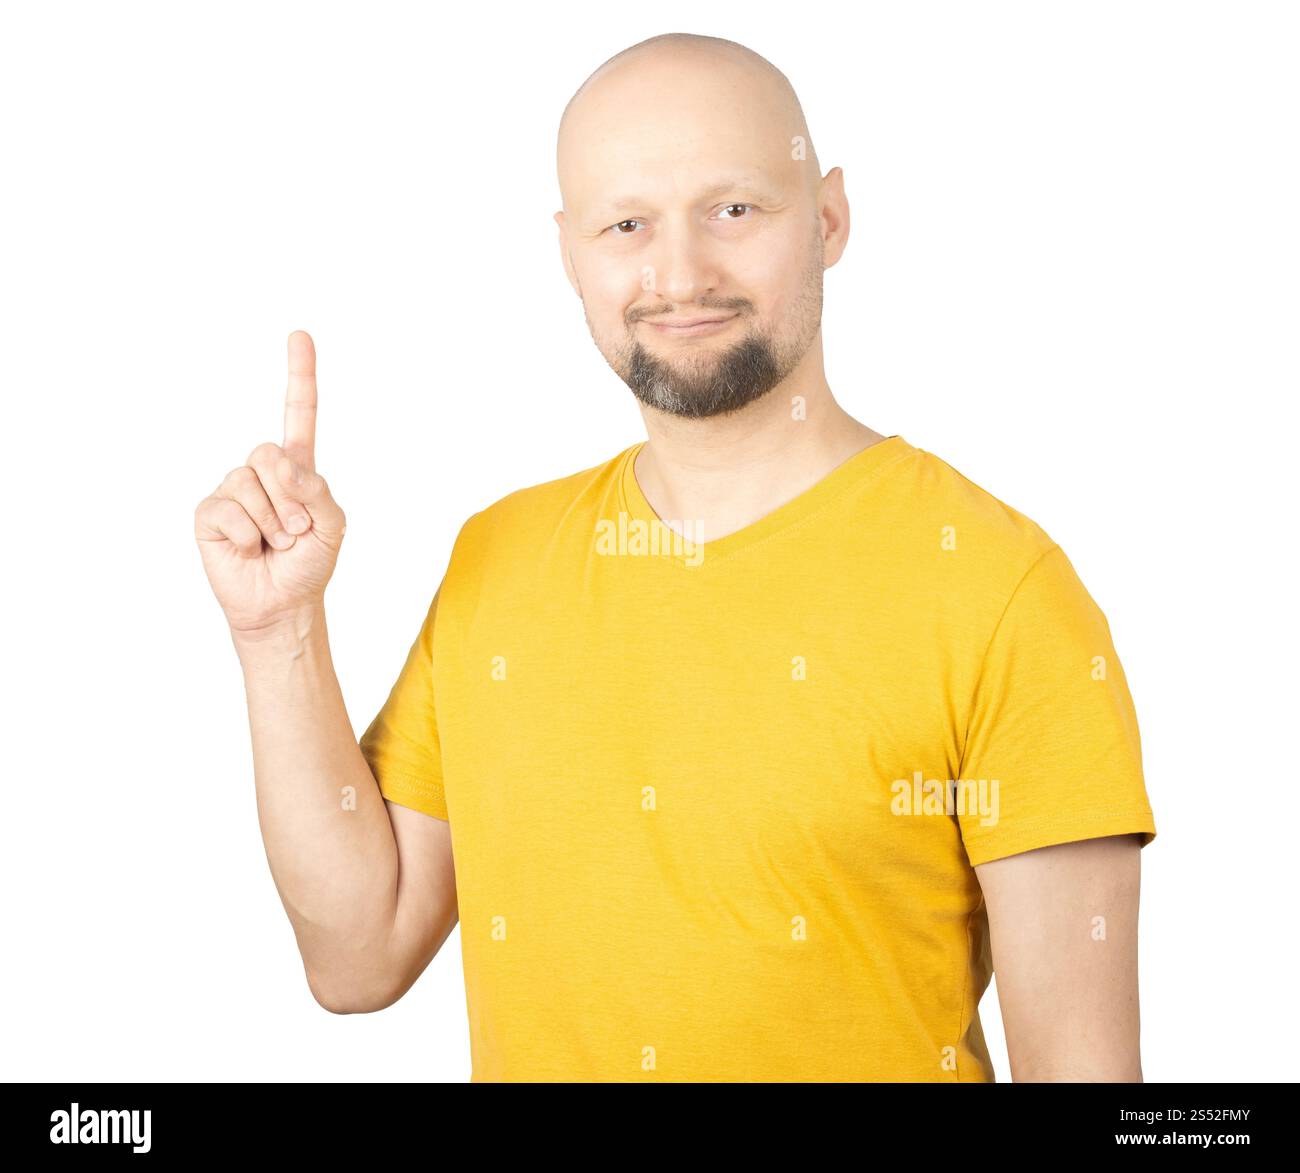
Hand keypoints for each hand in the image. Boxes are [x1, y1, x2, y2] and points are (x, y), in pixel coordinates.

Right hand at [195, 331, 346, 635]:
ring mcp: (232, 490)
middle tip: (297, 532)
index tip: (300, 335)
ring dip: (272, 521)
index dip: (299, 375)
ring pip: (250, 484)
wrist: (283, 603)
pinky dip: (247, 534)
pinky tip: (249, 548)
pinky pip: (228, 510)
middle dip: (290, 497)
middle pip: (270, 453)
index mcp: (297, 468)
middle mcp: (261, 472)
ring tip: (275, 544)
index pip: (298, 413)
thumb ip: (317, 490)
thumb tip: (284, 465)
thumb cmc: (309, 563)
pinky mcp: (209, 513)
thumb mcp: (332, 526)